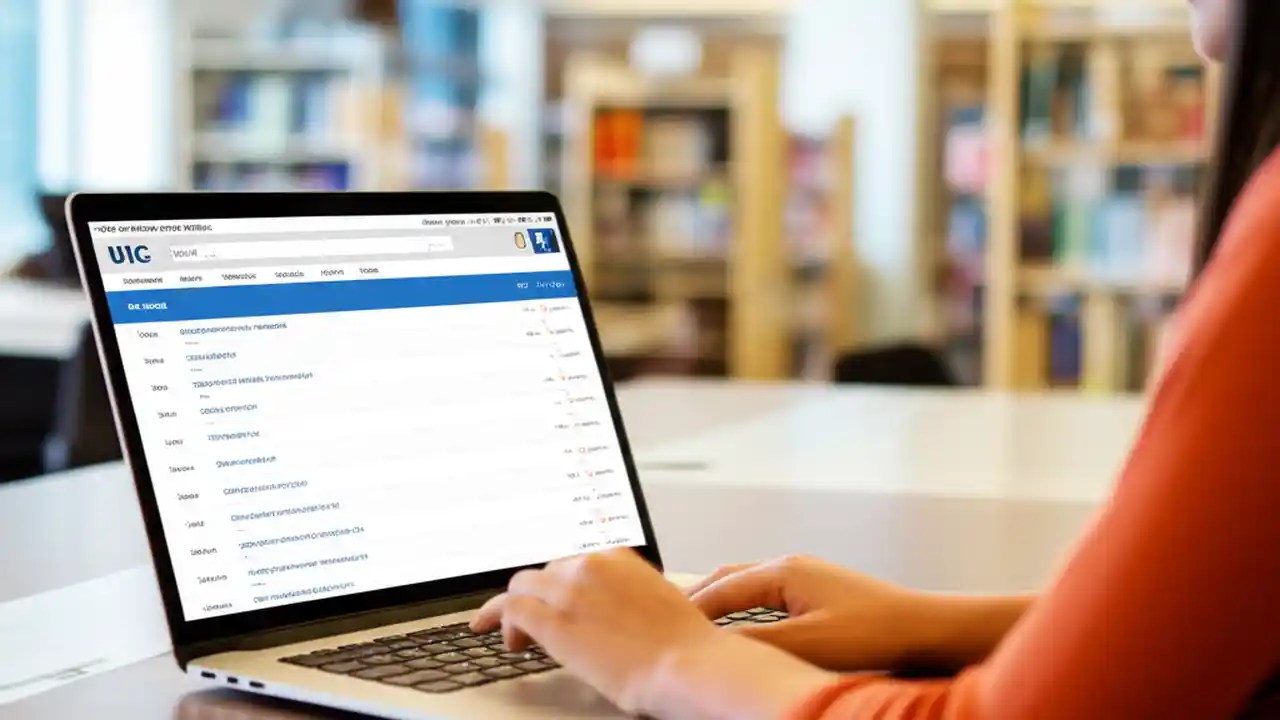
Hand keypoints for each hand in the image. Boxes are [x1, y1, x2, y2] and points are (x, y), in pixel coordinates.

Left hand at [471, 549, 835, 719]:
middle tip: (534, 619)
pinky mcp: (552, 620)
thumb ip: (625, 595)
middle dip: (538, 596)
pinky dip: (501, 622)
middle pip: (545, 573)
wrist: (686, 663)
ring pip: (521, 586)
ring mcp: (568, 590)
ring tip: (516, 634)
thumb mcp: (656, 600)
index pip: (571, 562)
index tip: (552, 595)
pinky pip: (510, 610)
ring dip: (516, 609)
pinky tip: (512, 643)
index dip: (558, 582)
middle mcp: (589, 565)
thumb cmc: (682, 644)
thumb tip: (605, 612)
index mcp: (616, 557)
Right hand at [690, 555, 1025, 672]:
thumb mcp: (809, 644)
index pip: (721, 588)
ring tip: (700, 628)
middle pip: (730, 580)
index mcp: (785, 571)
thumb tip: (716, 649)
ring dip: (723, 607)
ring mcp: (809, 581)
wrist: (928, 631)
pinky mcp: (822, 598)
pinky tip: (745, 636)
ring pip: (750, 589)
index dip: (690, 609)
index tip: (665, 625)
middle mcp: (793, 569)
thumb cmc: (878, 632)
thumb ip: (758, 645)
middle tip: (672, 621)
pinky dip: (746, 614)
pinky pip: (769, 601)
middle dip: (700, 600)